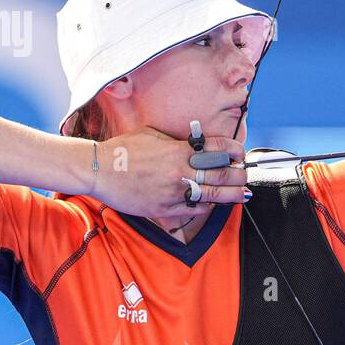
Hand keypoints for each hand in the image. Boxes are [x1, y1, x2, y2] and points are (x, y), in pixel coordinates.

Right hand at [89, 126, 247, 218]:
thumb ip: (177, 141)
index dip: (235, 150)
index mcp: (179, 149)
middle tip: (245, 174)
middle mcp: (180, 171)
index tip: (240, 153)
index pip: (218, 147)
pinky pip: (195, 210)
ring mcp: (174, 192)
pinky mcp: (165, 209)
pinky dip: (208, 206)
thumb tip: (196, 143)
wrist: (99, 170)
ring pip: (214, 195)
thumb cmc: (123, 150)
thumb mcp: (153, 134)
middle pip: (222, 173)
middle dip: (239, 174)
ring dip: (233, 194)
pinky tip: (214, 204)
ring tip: (243, 193)